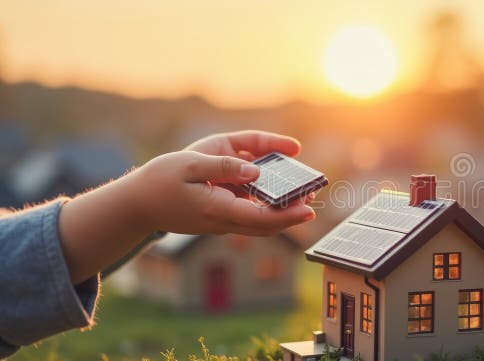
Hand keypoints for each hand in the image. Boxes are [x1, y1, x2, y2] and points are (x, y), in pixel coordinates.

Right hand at [58, 130, 316, 283]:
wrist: (137, 204)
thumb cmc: (160, 181)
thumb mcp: (189, 163)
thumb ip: (222, 166)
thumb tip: (254, 170)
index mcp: (218, 209)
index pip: (261, 218)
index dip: (288, 215)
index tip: (309, 209)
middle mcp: (224, 219)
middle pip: (267, 224)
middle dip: (292, 212)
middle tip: (313, 194)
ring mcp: (223, 220)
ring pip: (260, 220)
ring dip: (281, 207)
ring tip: (302, 187)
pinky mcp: (220, 215)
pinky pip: (249, 212)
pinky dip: (265, 201)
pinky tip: (274, 183)